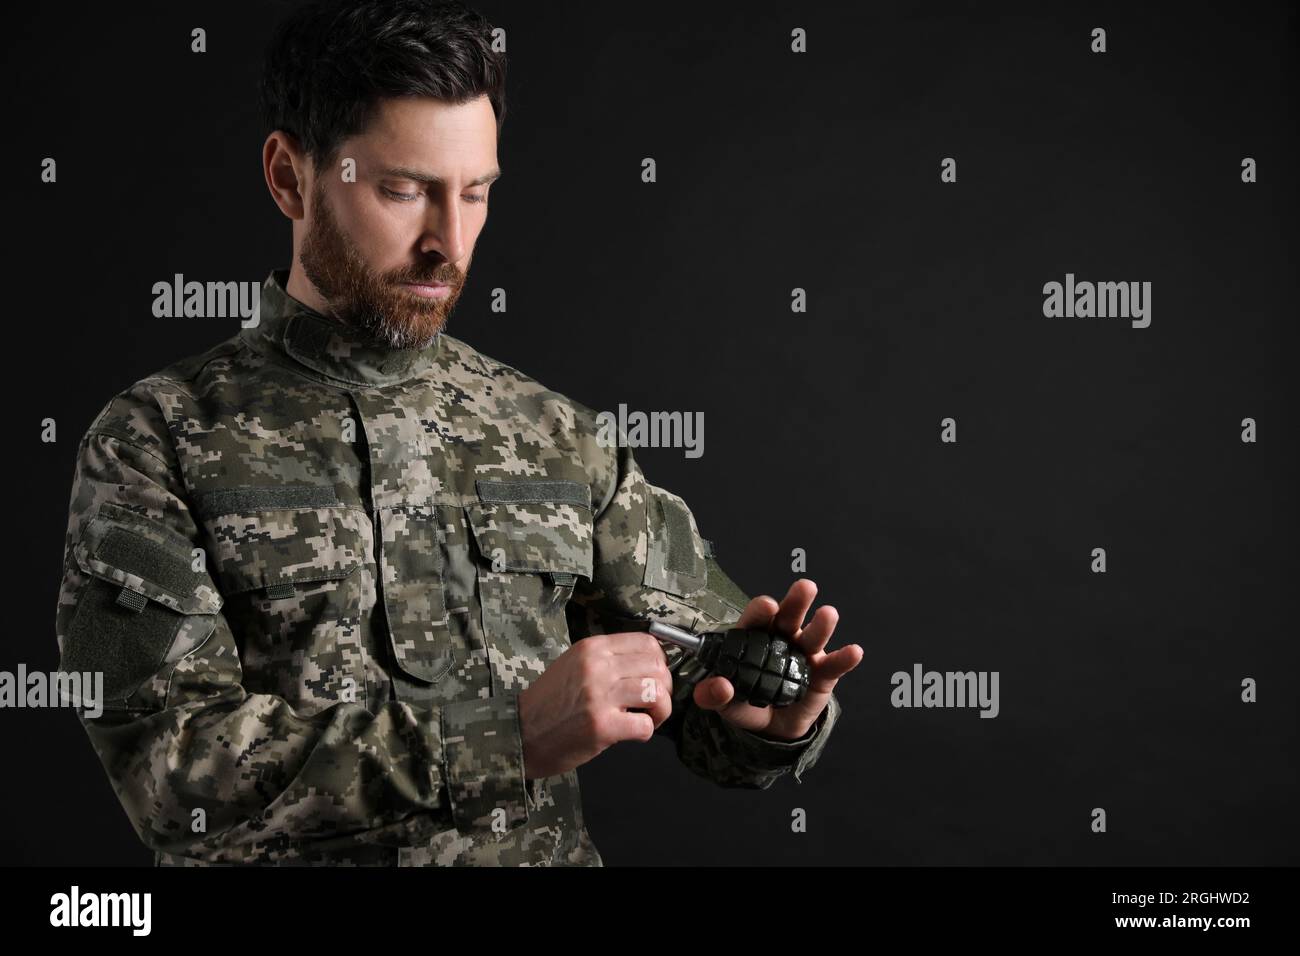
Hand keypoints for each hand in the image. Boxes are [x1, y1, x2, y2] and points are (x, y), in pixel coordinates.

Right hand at [517, 632, 673, 779]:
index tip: (653, 678)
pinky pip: (645, 726)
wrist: (520, 732)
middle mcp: (597, 667)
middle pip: (657, 667)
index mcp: (592, 648)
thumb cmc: (550, 703)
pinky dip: (646, 732)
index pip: (647, 643)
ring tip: (646, 718)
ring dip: (660, 711)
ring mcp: (599, 695)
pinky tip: (632, 733)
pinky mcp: (601, 725)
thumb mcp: (574, 665)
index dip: (659, 663)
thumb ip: (608, 659)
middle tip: (653, 704)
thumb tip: (649, 663)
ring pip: (656, 693)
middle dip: (664, 689)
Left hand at [692, 578, 860, 740]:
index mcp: (754, 639)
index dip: (761, 610)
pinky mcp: (823, 674)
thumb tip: (718, 687)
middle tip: (805, 587)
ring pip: (813, 636)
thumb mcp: (724, 702)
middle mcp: (781, 640)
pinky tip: (854, 652)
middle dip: (796, 601)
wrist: (772, 727)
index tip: (767, 606)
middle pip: (789, 617)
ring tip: (828, 614)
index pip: (757, 619)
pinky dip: (844, 658)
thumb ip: (713, 695)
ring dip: (822, 625)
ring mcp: (804, 654)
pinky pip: (835, 665)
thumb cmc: (746, 703)